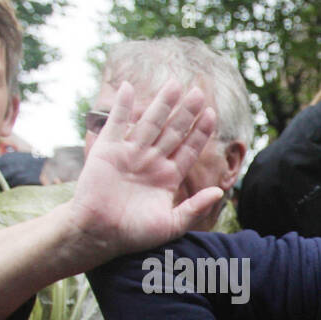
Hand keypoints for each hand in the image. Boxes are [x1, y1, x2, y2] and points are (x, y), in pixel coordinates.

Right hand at [69, 80, 222, 257]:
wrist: (101, 234)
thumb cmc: (136, 233)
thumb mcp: (173, 223)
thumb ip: (195, 207)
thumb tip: (219, 192)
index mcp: (168, 177)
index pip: (189, 149)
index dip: (200, 132)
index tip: (212, 114)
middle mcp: (151, 162)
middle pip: (172, 131)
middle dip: (186, 113)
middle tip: (198, 92)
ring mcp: (130, 154)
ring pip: (150, 123)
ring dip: (161, 104)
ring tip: (174, 85)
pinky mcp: (107, 151)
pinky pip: (116, 124)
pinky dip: (120, 106)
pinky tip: (127, 88)